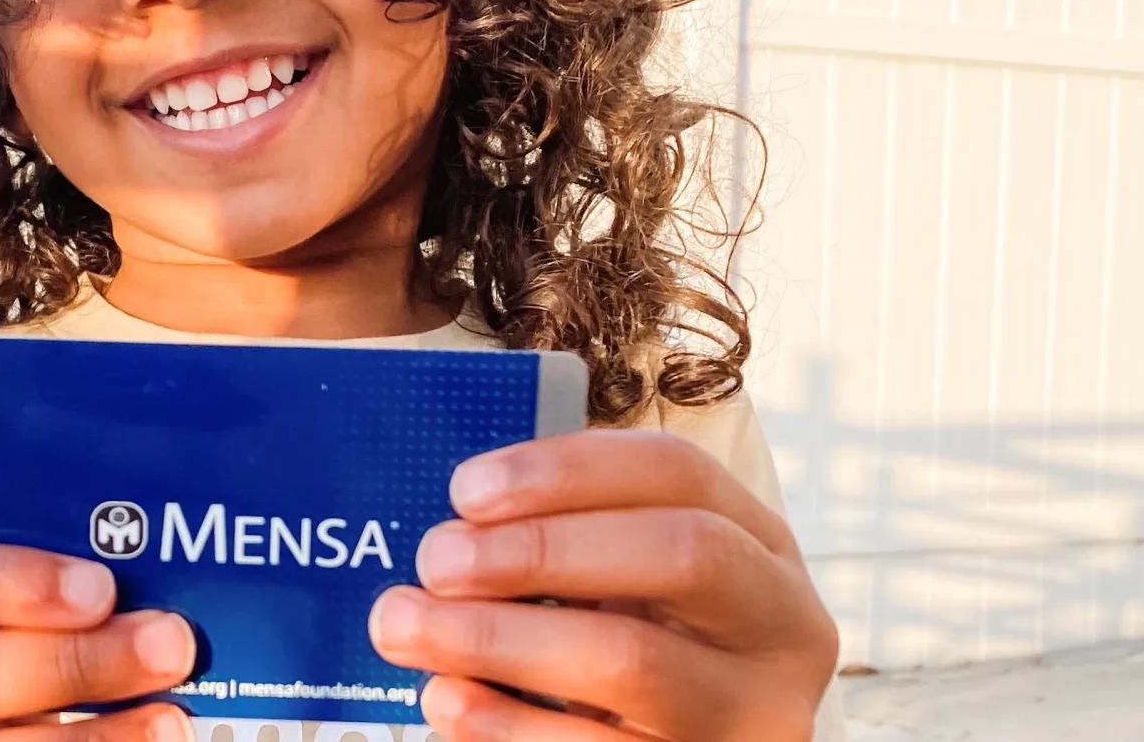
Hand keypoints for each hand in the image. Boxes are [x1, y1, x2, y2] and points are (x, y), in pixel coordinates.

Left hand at [368, 431, 838, 741]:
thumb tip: (451, 522)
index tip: (465, 489)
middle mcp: (780, 626)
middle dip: (541, 547)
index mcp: (759, 544)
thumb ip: (565, 536)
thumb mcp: (627, 578)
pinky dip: (510, 728)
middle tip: (434, 557)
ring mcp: (755, 717)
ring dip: (498, 637)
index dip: (567, 469)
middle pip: (678, 553)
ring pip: (632, 660)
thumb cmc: (637, 643)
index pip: (678, 472)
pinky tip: (447, 700)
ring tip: (404, 625)